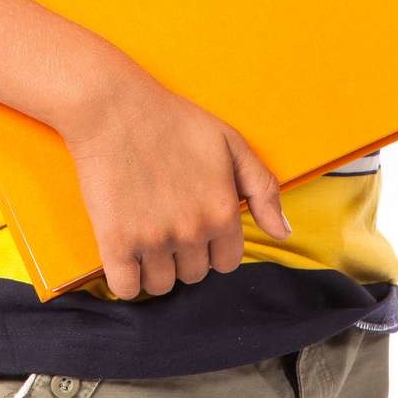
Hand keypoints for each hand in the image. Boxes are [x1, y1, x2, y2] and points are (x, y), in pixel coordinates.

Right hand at [62, 64, 290, 300]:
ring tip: (146, 233)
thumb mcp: (230, 143)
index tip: (196, 224)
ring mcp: (153, 239)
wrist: (114, 109)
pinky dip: (127, 279)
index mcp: (222, 211)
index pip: (227, 262)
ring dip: (155, 267)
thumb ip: (263, 188)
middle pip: (195, 274)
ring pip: (162, 285)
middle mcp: (192, 231)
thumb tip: (283, 232)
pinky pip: (126, 288)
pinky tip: (126, 254)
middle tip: (168, 220)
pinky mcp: (116, 242)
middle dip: (185, 254)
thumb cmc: (173, 121)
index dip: (213, 245)